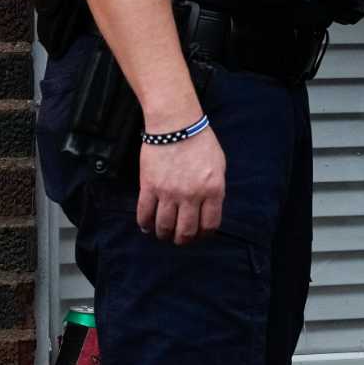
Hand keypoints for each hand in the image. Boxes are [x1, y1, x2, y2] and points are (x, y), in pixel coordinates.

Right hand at [135, 126, 224, 244]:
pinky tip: (146, 226)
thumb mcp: (219, 166)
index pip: (209, 224)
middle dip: (183, 239)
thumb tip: (209, 207)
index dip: (204, 234)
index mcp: (213, 190)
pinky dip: (144, 224)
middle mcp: (191, 196)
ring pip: (164, 226)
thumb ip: (215, 189)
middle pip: (186, 230)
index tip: (199, 235)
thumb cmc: (201, 142)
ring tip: (163, 233)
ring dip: (163, 234)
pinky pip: (144, 213)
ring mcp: (169, 193)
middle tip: (180, 238)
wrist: (175, 125)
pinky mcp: (149, 187)